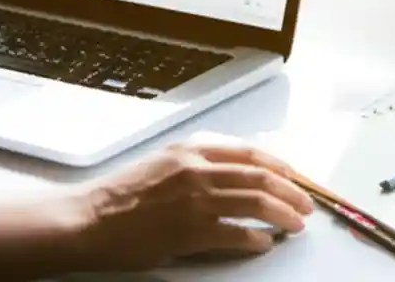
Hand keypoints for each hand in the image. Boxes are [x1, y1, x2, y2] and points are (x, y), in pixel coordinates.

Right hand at [72, 140, 313, 271]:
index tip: (294, 176)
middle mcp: (196, 169)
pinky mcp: (190, 231)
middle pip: (259, 177)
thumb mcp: (160, 163)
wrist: (89, 219)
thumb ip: (194, 164)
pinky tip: (263, 243)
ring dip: (283, 214)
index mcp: (189, 150)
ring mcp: (194, 200)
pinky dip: (256, 239)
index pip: (247, 152)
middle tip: (306, 204)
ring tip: (296, 224)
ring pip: (255, 202)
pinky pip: (236, 234)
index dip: (278, 165)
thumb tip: (232, 176)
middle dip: (291, 191)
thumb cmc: (120, 195)